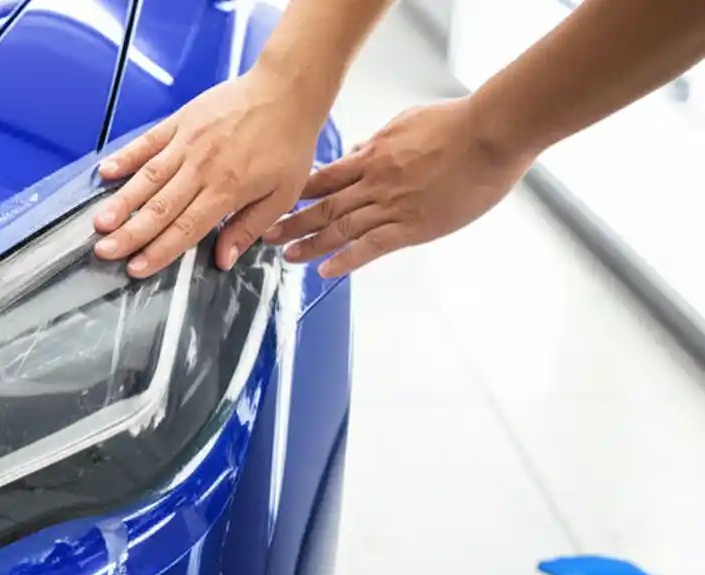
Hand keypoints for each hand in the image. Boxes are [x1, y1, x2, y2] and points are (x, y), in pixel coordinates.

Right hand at [92, 67, 327, 277]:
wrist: (287, 90)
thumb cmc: (288, 144)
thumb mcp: (282, 195)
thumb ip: (248, 228)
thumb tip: (223, 260)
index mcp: (227, 190)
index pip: (185, 228)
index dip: (159, 251)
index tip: (136, 268)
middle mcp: (201, 168)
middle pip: (159, 208)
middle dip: (130, 234)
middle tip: (103, 252)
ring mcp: (187, 143)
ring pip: (148, 178)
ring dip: (121, 202)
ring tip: (99, 223)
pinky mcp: (181, 121)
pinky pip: (148, 142)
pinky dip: (126, 157)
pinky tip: (106, 172)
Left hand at [271, 98, 535, 277]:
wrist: (489, 134)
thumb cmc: (456, 123)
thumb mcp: (405, 123)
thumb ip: (378, 143)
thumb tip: (358, 153)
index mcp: (371, 156)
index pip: (323, 178)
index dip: (297, 193)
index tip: (277, 203)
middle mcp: (373, 183)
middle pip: (322, 206)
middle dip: (291, 222)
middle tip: (266, 235)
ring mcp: (390, 205)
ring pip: (339, 228)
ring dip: (310, 244)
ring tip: (287, 257)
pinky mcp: (412, 226)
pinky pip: (371, 247)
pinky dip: (346, 260)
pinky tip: (326, 271)